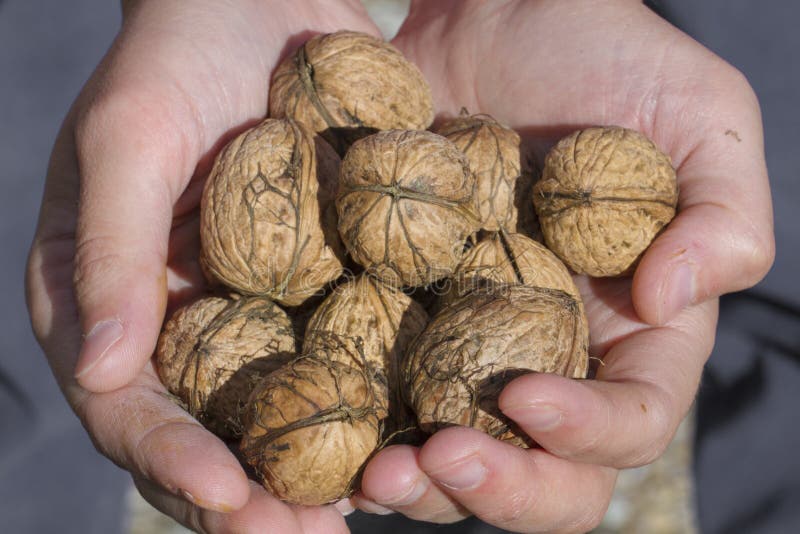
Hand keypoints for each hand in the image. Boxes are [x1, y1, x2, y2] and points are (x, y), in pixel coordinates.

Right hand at [26, 0, 378, 530]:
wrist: (253, 1)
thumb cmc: (172, 56)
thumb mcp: (127, 140)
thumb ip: (108, 251)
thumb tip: (99, 373)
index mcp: (111, 302)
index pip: (129, 407)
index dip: (173, 461)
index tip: (229, 502)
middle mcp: (183, 323)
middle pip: (209, 434)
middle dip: (253, 498)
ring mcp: (254, 311)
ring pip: (279, 414)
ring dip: (317, 473)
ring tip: (367, 512)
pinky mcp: (319, 286)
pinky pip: (342, 355)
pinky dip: (368, 403)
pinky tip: (409, 437)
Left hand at [351, 0, 772, 530]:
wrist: (497, 19)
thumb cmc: (609, 60)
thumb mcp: (700, 119)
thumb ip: (725, 215)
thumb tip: (671, 301)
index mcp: (630, 334)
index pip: (630, 422)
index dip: (588, 433)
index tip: (525, 397)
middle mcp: (551, 357)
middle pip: (542, 472)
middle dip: (496, 485)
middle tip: (440, 460)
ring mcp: (470, 346)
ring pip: (455, 454)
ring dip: (418, 483)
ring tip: (371, 475)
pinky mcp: (400, 320)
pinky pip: (380, 393)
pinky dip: (356, 426)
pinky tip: (324, 435)